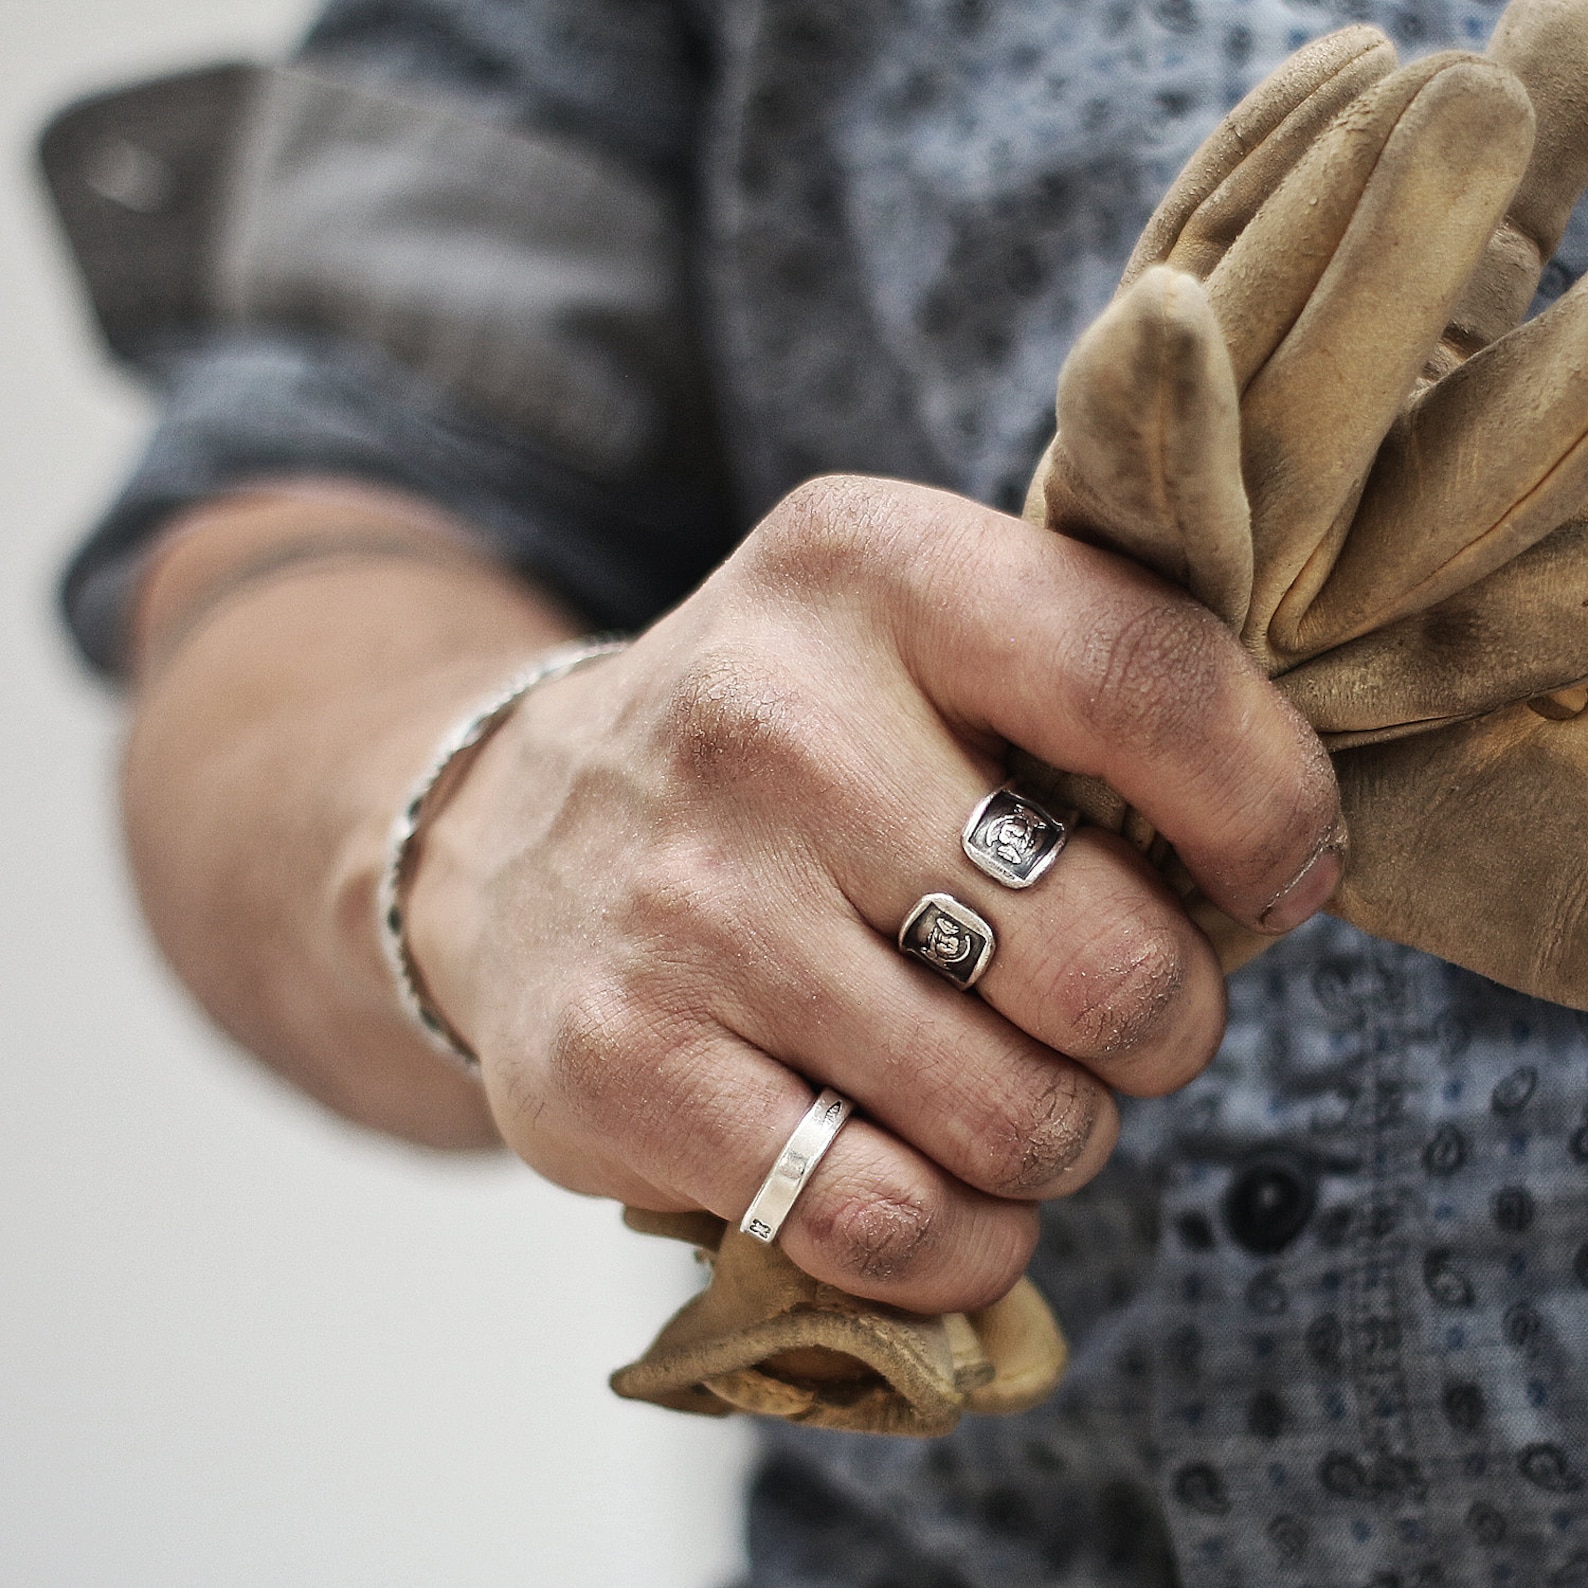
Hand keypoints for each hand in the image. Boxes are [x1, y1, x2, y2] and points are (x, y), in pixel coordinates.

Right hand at [406, 474, 1342, 1313]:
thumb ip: (1090, 694)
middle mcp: (766, 722)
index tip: (1274, 877)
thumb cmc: (778, 748)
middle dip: (1160, 1024)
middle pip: (1107, 958)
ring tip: (1004, 1087)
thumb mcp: (910, 638)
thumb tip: (1287, 863)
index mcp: (867, 571)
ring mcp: (687, 905)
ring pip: (1017, 1118)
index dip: (1267, 810)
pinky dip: (962, 1240)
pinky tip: (940, 1187)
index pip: (1146, 684)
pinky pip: (891, 1226)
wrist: (518, 837)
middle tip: (1109, 1008)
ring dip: (1059, 1135)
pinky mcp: (623, 1064)